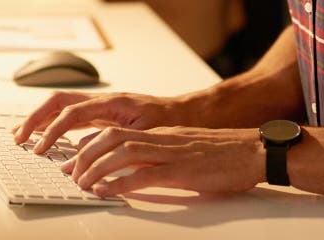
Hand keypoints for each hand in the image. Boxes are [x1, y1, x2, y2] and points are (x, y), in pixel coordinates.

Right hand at [12, 91, 191, 151]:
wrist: (183, 112)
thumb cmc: (169, 121)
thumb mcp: (145, 133)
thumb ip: (117, 140)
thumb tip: (86, 151)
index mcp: (111, 103)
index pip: (72, 112)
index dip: (53, 130)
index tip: (40, 148)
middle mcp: (102, 101)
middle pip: (59, 101)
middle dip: (36, 118)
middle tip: (19, 137)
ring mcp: (100, 106)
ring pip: (62, 106)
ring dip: (40, 118)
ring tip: (21, 134)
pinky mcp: (102, 114)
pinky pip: (71, 115)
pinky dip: (54, 122)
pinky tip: (45, 134)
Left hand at [63, 126, 264, 195]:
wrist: (254, 150)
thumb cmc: (225, 153)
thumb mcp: (186, 150)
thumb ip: (163, 156)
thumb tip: (140, 171)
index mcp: (161, 134)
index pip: (116, 131)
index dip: (90, 144)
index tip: (73, 159)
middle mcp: (161, 139)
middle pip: (111, 136)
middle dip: (85, 153)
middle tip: (70, 172)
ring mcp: (171, 153)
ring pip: (122, 151)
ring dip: (96, 167)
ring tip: (82, 183)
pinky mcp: (182, 170)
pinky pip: (145, 174)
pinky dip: (121, 183)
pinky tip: (107, 192)